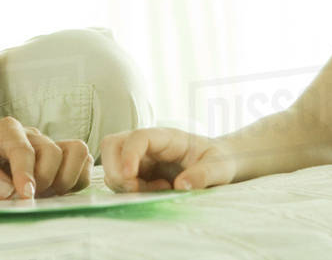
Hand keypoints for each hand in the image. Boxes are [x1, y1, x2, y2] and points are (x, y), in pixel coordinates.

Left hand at [0, 116, 92, 201]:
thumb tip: (5, 188)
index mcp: (5, 131)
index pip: (24, 149)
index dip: (26, 174)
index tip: (26, 196)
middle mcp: (30, 135)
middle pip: (53, 151)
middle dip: (45, 180)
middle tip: (28, 199)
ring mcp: (47, 146)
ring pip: (75, 152)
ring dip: (66, 179)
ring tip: (47, 196)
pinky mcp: (59, 160)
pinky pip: (83, 162)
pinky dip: (77, 180)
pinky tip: (58, 194)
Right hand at [101, 128, 233, 192]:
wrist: (218, 164)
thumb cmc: (219, 160)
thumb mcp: (219, 167)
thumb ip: (204, 175)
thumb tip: (182, 185)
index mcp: (167, 137)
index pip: (138, 137)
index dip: (129, 155)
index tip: (131, 177)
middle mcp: (148, 145)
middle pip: (112, 145)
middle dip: (115, 169)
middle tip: (135, 189)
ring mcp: (140, 158)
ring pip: (112, 165)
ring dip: (124, 184)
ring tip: (156, 192)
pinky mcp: (138, 172)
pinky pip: (120, 180)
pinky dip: (128, 190)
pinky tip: (154, 193)